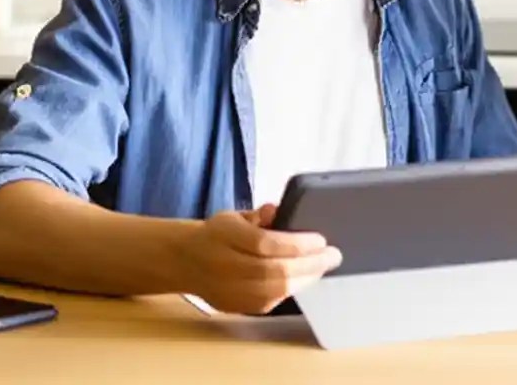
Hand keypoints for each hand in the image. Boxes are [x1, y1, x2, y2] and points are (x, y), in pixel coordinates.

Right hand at [176, 204, 341, 314]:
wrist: (184, 260)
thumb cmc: (217, 234)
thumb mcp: (236, 215)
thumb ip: (261, 214)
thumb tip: (279, 211)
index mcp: (223, 235)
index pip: (266, 244)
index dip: (297, 244)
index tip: (321, 240)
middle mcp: (223, 265)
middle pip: (274, 271)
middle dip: (310, 264)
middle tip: (333, 256)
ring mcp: (227, 290)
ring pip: (273, 291)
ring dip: (304, 279)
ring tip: (322, 266)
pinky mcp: (233, 306)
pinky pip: (267, 303)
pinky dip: (290, 291)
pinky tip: (304, 279)